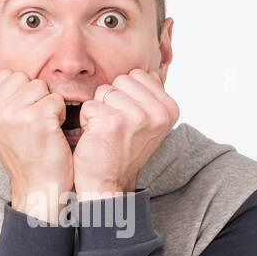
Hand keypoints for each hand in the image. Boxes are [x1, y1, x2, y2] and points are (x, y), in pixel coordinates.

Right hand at [0, 66, 72, 222]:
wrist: (37, 185)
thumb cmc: (23, 154)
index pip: (7, 76)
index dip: (20, 95)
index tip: (19, 120)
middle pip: (23, 78)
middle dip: (33, 98)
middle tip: (31, 126)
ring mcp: (11, 113)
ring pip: (40, 86)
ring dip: (47, 106)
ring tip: (40, 129)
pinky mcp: (36, 118)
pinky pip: (56, 99)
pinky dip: (59, 115)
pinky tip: (51, 133)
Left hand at [73, 68, 178, 197]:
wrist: (109, 184)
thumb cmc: (124, 151)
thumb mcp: (150, 123)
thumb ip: (151, 95)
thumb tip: (149, 71)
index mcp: (169, 108)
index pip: (138, 75)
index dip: (127, 94)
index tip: (130, 119)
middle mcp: (157, 112)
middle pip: (121, 79)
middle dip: (113, 99)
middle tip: (117, 126)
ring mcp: (135, 117)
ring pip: (104, 90)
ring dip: (100, 109)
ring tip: (107, 132)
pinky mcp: (111, 122)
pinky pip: (89, 105)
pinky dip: (87, 120)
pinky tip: (96, 138)